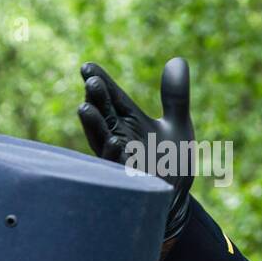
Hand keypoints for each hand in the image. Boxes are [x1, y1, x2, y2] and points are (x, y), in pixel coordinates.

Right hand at [77, 57, 195, 243]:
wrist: (174, 200)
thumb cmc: (171, 162)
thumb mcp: (178, 125)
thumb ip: (175, 96)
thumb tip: (177, 59)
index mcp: (130, 122)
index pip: (113, 98)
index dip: (102, 82)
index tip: (88, 66)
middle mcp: (120, 138)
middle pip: (104, 115)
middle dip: (97, 99)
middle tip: (90, 81)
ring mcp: (122, 160)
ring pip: (103, 140)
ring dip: (94, 126)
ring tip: (84, 107)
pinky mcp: (129, 180)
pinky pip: (119, 168)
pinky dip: (116, 156)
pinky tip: (115, 142)